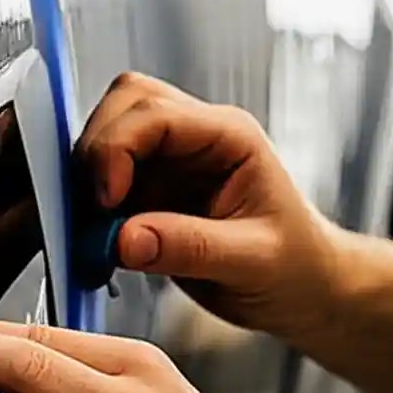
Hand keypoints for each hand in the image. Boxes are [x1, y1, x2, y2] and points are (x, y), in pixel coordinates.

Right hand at [75, 72, 341, 336]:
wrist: (301, 289)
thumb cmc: (295, 268)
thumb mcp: (253, 262)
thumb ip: (189, 248)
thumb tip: (124, 240)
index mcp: (229, 136)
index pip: (154, 112)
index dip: (118, 149)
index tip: (107, 201)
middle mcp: (196, 137)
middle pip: (125, 102)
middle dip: (98, 150)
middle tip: (98, 208)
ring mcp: (170, 159)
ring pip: (108, 132)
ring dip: (91, 177)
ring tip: (100, 228)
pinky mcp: (150, 188)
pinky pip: (104, 177)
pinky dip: (91, 203)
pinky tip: (104, 239)